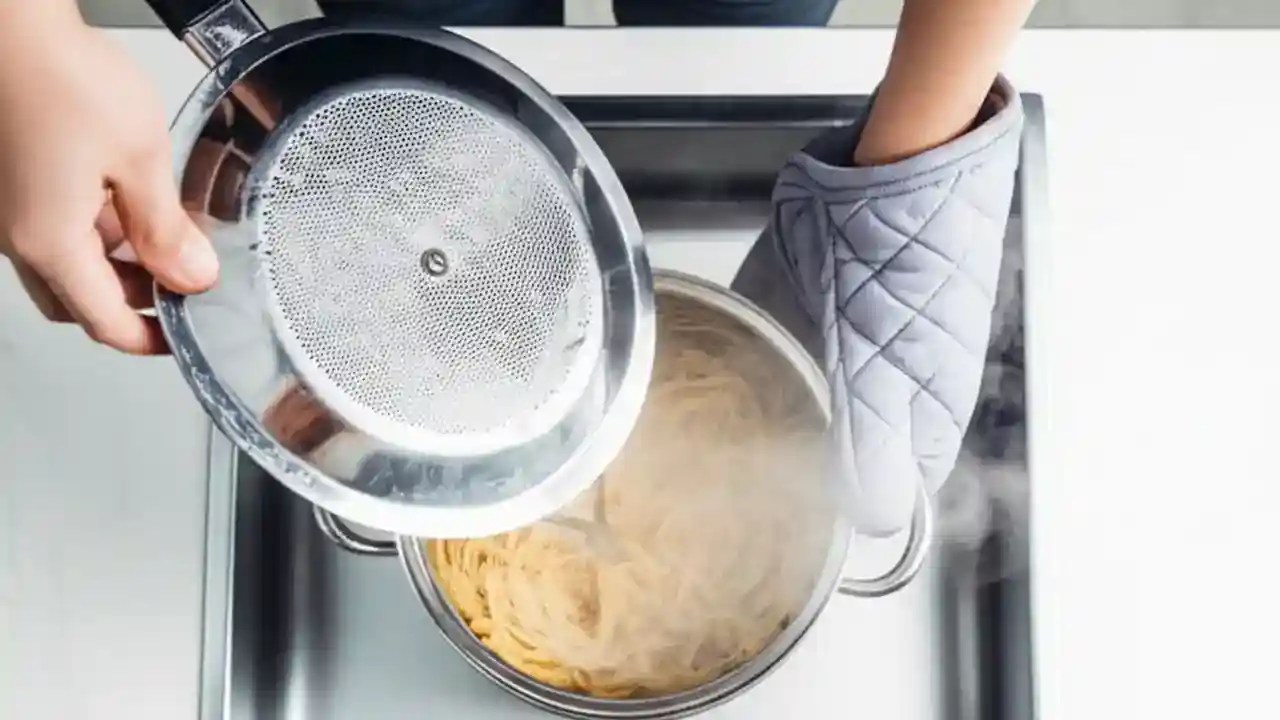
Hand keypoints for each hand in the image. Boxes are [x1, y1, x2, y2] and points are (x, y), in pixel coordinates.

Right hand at [0, 4, 217, 353]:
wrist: (7, 24)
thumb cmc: (63, 76)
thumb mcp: (140, 159)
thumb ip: (167, 227)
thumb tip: (191, 276)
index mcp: (49, 243)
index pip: (105, 323)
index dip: (150, 339)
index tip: (185, 335)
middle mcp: (17, 235)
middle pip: (78, 300)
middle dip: (131, 305)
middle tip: (180, 290)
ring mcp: (7, 208)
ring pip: (63, 263)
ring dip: (112, 266)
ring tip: (166, 242)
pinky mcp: (8, 181)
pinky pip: (50, 226)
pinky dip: (92, 232)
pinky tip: (129, 203)